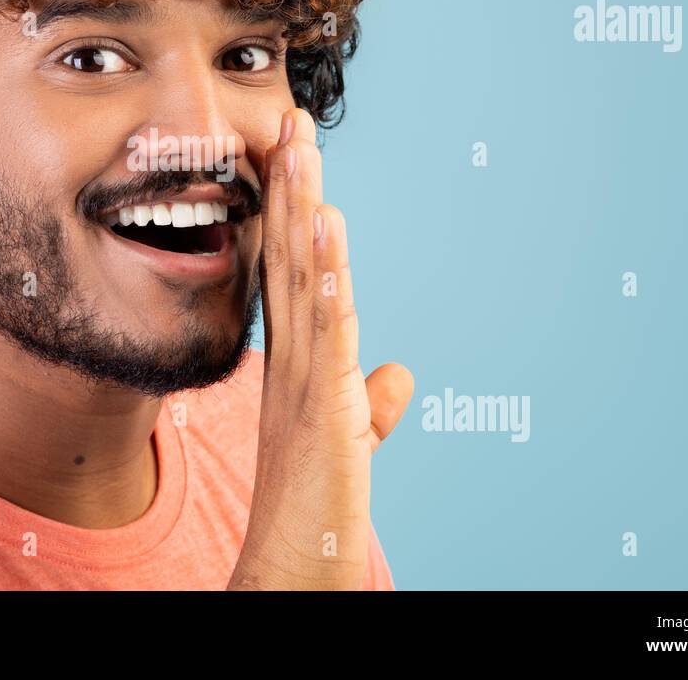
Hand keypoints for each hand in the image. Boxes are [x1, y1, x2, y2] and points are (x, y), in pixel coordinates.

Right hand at [228, 107, 414, 589]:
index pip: (287, 269)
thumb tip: (401, 374)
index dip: (287, 211)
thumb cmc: (315, 503)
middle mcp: (290, 357)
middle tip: (290, 120)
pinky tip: (325, 219)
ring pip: (298, 273)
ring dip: (299, 203)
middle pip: (285, 254)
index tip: (291, 156)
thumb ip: (372, 401)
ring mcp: (303, 374)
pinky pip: (324, 324)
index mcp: (294, 360)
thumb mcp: (351, 440)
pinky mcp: (324, 401)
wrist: (293, 565)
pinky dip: (323, 269)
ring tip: (300, 141)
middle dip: (288, 185)